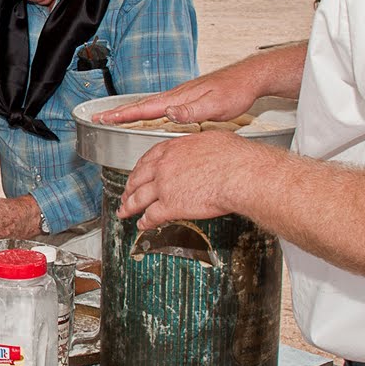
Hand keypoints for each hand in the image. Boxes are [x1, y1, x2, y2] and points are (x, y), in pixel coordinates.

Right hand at [96, 68, 258, 127]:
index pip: (143, 108)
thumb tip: (169, 113)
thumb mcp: (215, 104)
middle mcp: (175, 96)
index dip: (121, 114)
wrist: (249, 78)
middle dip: (117, 112)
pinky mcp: (187, 99)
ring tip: (113, 117)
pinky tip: (146, 115)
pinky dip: (145, 111)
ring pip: (148, 105)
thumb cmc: (235, 91)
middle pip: (140, 105)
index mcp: (177, 98)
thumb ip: (191, 110)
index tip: (103, 118)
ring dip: (128, 111)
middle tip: (97, 118)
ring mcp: (180, 96)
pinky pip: (159, 106)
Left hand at [115, 131, 260, 230]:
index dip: (139, 169)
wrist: (240, 174)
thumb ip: (199, 145)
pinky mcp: (170, 205)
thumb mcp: (213, 140)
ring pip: (139, 198)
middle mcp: (164, 166)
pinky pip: (152, 216)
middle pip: (138, 178)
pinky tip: (142, 225)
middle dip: (129, 188)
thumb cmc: (235, 157)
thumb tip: (203, 146)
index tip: (137, 174)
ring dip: (129, 206)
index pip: (148, 159)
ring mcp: (164, 186)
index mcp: (173, 149)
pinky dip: (145, 222)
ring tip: (124, 212)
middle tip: (126, 194)